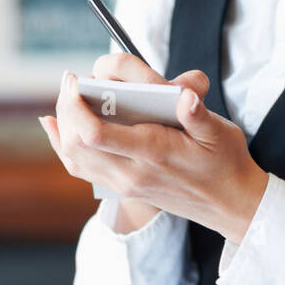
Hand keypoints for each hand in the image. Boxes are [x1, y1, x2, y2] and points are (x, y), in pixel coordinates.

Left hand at [40, 55, 268, 243]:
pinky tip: (55, 124)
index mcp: (153, 154)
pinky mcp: (123, 187)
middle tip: (73, 80)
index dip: (75, 104)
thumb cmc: (226, 163)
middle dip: (66, 107)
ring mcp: (124, 184)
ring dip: (63, 124)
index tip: (76, 79)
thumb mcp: (221, 133)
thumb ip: (199, 114)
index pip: (95, 134)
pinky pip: (81, 168)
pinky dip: (63, 145)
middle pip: (75, 143)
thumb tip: (187, 94)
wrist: (230, 205)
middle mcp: (132, 174)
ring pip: (73, 157)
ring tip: (68, 96)